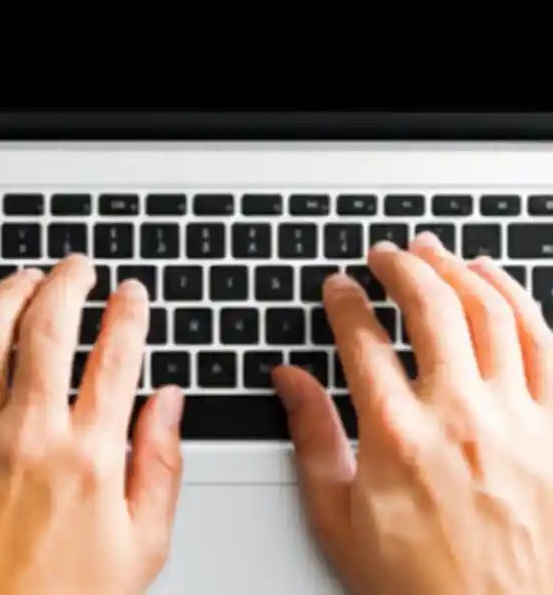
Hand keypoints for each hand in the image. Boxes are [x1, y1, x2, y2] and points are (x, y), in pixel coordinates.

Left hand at [0, 256, 185, 594]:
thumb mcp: (139, 549)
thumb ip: (160, 467)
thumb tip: (169, 404)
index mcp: (88, 460)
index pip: (114, 357)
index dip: (127, 313)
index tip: (130, 296)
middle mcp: (26, 438)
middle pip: (48, 326)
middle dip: (69, 282)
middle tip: (79, 268)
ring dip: (11, 290)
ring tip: (28, 278)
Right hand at [274, 233, 552, 593]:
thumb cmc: (417, 582)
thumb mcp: (337, 517)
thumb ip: (312, 437)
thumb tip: (289, 382)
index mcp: (397, 439)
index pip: (363, 341)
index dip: (344, 302)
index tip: (336, 288)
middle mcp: (460, 419)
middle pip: (432, 310)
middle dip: (402, 268)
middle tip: (384, 255)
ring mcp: (518, 422)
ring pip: (493, 316)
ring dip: (460, 272)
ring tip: (436, 254)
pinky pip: (546, 347)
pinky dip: (521, 304)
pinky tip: (499, 285)